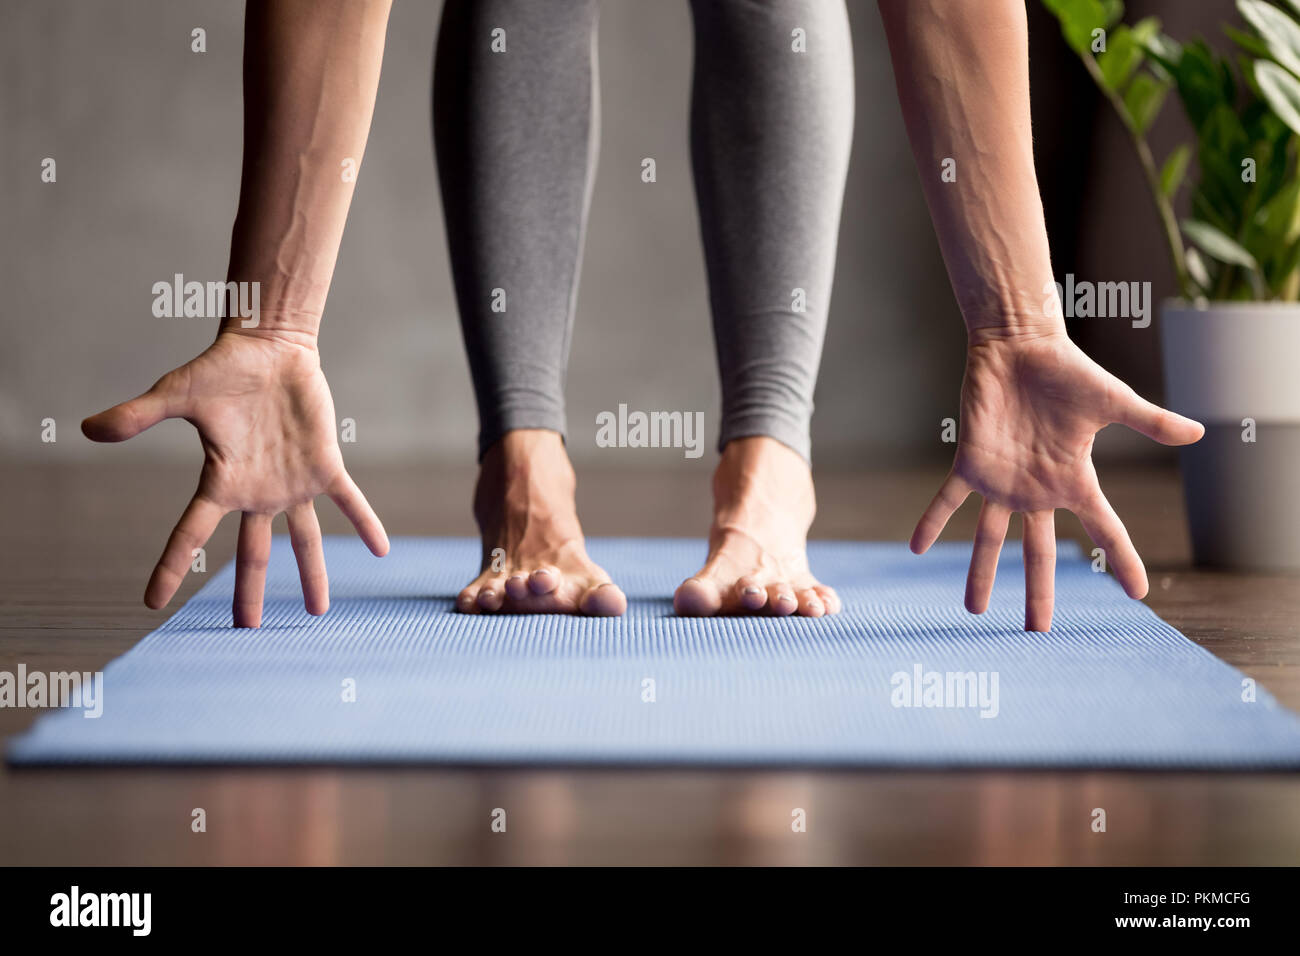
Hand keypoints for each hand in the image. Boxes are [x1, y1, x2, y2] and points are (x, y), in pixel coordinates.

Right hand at [83, 330, 388, 625]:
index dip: (170, 567)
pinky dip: (365, 523)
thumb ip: (137, 415)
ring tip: (318, 613)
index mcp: (220, 482)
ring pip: (304, 540)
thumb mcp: (175, 394)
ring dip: (313, 574)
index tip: (151, 603)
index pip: (189, 534)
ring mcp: (293, 482)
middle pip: (253, 554)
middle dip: (250, 593)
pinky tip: (383, 550)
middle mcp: (257, 491)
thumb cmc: (220, 369)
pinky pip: (348, 501)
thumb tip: (86, 429)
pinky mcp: (325, 464)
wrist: (268, 348)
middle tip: (247, 630)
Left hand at [910, 330, 1203, 630]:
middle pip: (1039, 552)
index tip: (1138, 595)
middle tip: (1037, 632)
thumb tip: (1201, 433)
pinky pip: (947, 500)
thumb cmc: (1067, 371)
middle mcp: (1037, 490)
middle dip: (1038, 593)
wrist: (1020, 346)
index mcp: (1074, 481)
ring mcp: (1002, 480)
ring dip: (980, 573)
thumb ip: (1151, 422)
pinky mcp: (970, 462)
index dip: (1122, 562)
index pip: (1105, 530)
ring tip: (973, 610)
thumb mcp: (1114, 402)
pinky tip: (916, 547)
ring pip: (989, 538)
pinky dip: (931, 522)